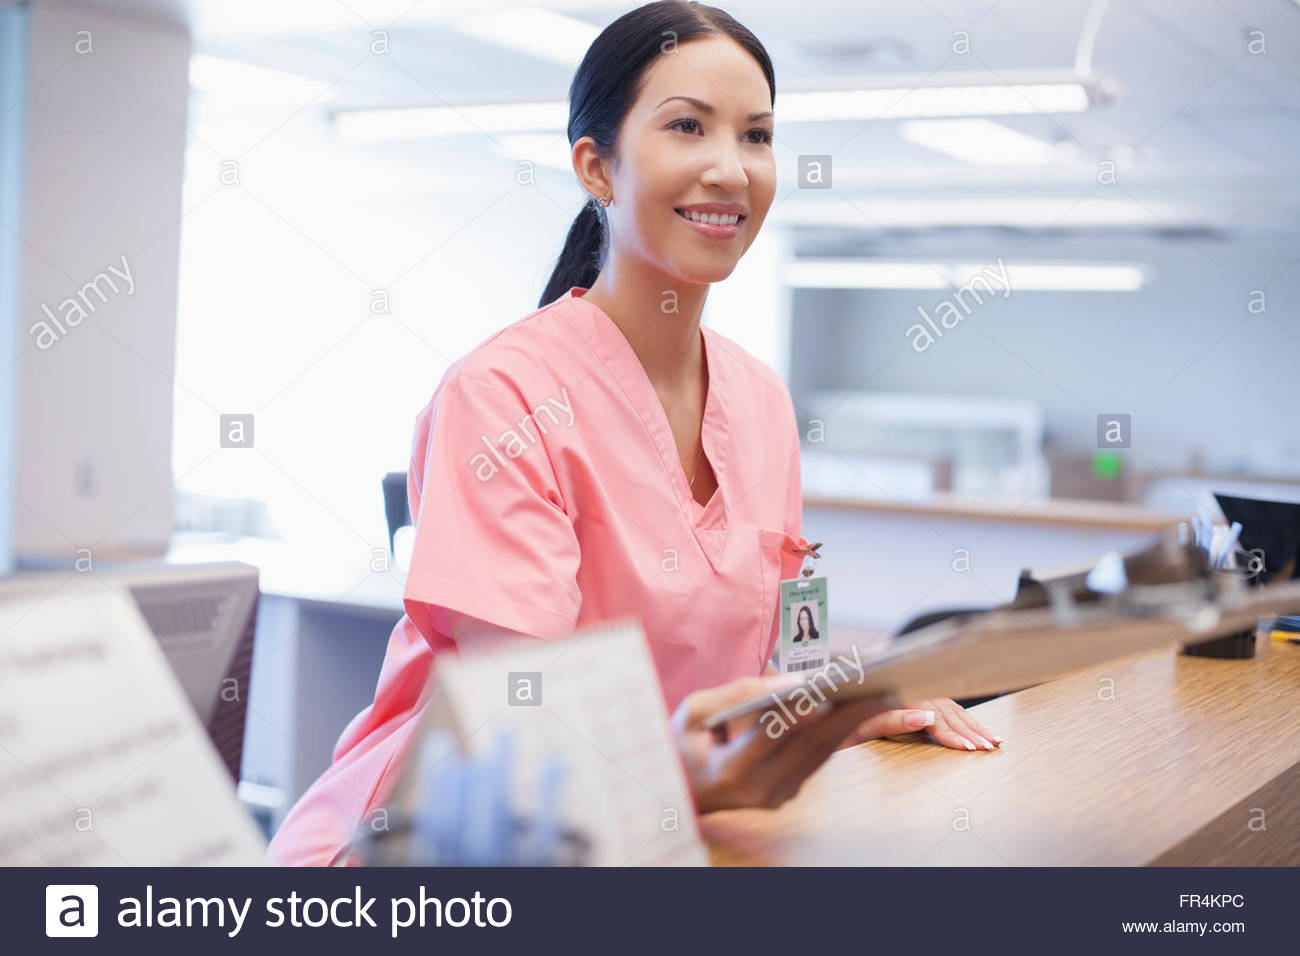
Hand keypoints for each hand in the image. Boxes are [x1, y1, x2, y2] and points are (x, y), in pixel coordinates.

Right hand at [670, 675, 892, 813]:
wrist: (680, 788)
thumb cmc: (682, 743)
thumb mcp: (695, 710)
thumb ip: (739, 694)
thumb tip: (789, 683)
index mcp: (731, 770)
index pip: (773, 737)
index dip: (801, 716)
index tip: (828, 697)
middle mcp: (759, 790)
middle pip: (809, 747)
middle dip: (847, 716)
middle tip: (878, 691)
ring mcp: (776, 796)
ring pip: (821, 754)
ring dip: (854, 725)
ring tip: (882, 697)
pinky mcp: (787, 794)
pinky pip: (818, 759)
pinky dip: (840, 733)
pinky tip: (861, 711)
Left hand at [846, 697, 1002, 750]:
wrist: (819, 708)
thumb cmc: (835, 723)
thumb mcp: (856, 727)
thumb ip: (889, 720)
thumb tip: (926, 716)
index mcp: (894, 698)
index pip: (932, 716)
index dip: (952, 733)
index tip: (970, 748)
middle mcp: (905, 692)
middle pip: (944, 710)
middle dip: (970, 729)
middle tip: (992, 746)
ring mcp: (909, 694)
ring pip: (947, 707)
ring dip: (970, 723)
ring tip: (992, 739)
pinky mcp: (910, 699)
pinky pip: (941, 706)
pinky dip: (960, 717)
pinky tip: (972, 726)